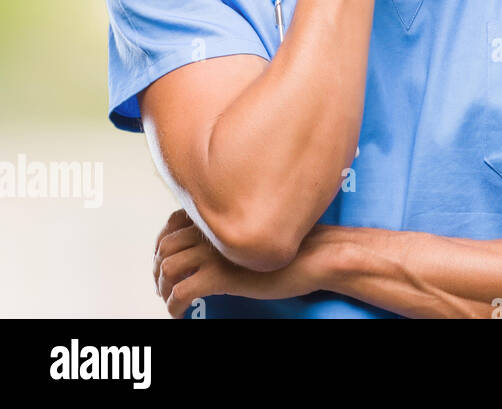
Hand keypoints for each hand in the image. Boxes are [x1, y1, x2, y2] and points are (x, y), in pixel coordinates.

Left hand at [153, 209, 324, 317]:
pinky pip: (181, 293)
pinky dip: (173, 306)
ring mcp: (214, 253)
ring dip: (162, 287)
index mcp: (222, 215)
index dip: (163, 243)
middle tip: (163, 284)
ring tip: (169, 300)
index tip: (165, 257)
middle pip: (165, 246)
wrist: (315, 257)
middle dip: (158, 267)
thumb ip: (235, 232)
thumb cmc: (296, 246)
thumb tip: (220, 245)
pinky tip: (179, 314)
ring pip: (167, 269)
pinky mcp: (219, 277)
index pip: (173, 224)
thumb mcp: (259, 231)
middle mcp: (213, 230)